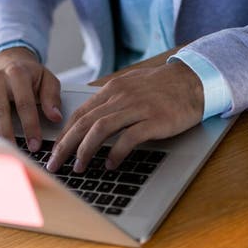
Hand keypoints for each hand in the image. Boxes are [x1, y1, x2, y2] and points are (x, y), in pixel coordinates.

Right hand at [0, 47, 62, 150]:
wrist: (6, 60)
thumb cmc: (28, 75)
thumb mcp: (46, 79)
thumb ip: (52, 97)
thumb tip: (55, 117)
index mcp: (16, 73)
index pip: (24, 102)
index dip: (30, 125)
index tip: (35, 144)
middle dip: (7, 134)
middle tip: (15, 152)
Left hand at [46, 60, 203, 172]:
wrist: (193, 80)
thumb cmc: (161, 87)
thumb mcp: (130, 86)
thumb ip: (110, 100)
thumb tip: (89, 119)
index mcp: (112, 90)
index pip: (80, 113)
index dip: (64, 133)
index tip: (54, 149)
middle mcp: (120, 97)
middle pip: (84, 123)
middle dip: (65, 145)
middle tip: (54, 163)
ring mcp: (137, 107)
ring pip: (100, 129)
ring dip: (85, 150)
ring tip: (78, 167)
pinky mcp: (154, 120)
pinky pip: (128, 138)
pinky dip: (116, 153)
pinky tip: (110, 164)